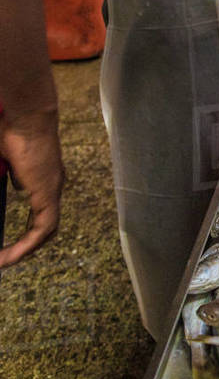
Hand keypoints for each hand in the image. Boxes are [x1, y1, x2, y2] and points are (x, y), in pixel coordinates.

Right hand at [0, 110, 63, 268]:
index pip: (40, 213)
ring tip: (4, 262)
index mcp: (42, 178)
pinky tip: (12, 256)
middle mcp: (51, 186)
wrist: (24, 116)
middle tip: (4, 259)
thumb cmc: (9, 129)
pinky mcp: (48, 192)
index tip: (5, 245)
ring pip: (45, 230)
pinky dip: (29, 244)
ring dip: (25, 249)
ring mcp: (52, 189)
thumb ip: (2, 175)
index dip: (26, 232)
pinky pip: (43, 227)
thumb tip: (7, 189)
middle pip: (44, 226)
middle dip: (25, 246)